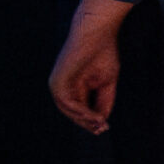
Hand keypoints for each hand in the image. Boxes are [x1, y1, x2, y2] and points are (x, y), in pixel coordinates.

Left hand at [49, 0, 127, 134]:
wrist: (97, 34)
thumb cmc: (103, 54)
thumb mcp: (106, 83)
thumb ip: (103, 101)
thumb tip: (102, 120)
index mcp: (74, 87)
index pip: (79, 109)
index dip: (91, 120)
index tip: (105, 128)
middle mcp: (63, 88)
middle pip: (73, 112)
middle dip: (88, 123)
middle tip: (102, 130)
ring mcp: (58, 85)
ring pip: (69, 110)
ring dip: (85, 120)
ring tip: (100, 125)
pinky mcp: (57, 82)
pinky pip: (68, 103)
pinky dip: (81, 111)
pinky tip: (94, 116)